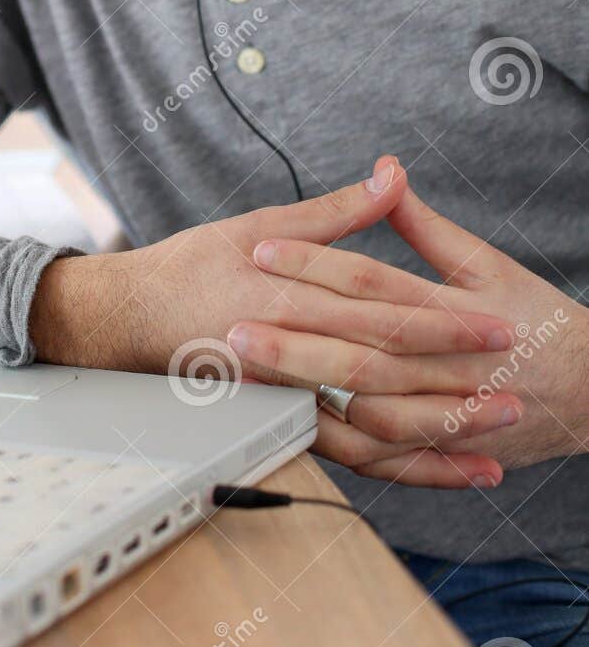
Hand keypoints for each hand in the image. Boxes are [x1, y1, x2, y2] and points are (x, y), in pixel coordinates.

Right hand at [31, 157, 517, 489]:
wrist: (128, 318)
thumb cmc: (193, 266)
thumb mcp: (262, 225)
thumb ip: (336, 211)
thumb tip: (390, 175)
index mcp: (288, 294)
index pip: (380, 310)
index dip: (443, 319)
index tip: (498, 322)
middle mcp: (287, 349)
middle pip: (384, 371)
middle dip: (454, 382)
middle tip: (517, 388)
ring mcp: (281, 393)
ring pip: (368, 424)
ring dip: (433, 434)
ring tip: (493, 441)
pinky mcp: (278, 420)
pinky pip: (345, 455)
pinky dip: (397, 467)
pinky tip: (439, 470)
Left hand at [232, 179, 588, 484]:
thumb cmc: (536, 316)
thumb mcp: (487, 263)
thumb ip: (427, 226)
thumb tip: (386, 171)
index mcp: (462, 309)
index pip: (377, 283)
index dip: (317, 264)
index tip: (263, 250)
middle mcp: (457, 364)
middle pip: (364, 354)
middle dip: (295, 343)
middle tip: (233, 327)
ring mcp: (456, 414)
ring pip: (372, 413)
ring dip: (313, 398)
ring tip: (254, 380)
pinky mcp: (452, 450)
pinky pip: (393, 460)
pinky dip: (347, 449)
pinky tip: (299, 429)